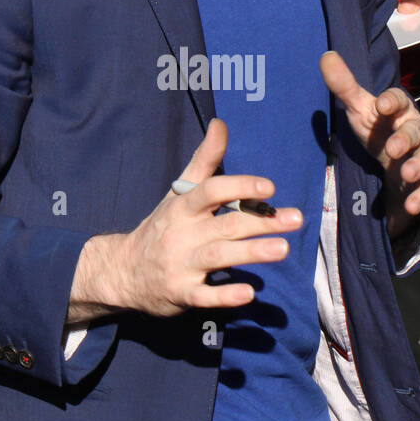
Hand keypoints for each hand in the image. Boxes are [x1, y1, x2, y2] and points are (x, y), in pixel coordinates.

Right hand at [69, 119, 303, 318]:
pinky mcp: (182, 294)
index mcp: (183, 207)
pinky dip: (224, 295)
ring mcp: (181, 265)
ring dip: (250, 253)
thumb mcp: (178, 194)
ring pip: (218, 257)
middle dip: (261, 222)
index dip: (239, 187)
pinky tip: (248, 293)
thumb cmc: (162, 227)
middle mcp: (182, 234)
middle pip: (225, 225)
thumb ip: (204, 161)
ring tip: (282, 249)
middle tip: (295, 219)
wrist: (123, 271)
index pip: (210, 192)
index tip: (269, 187)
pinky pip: (204, 296)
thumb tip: (220, 124)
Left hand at [320, 51, 419, 238]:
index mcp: (399, 110)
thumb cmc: (380, 130)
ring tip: (407, 174)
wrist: (401, 162)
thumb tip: (326, 56)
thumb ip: (344, 86)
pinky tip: (411, 204)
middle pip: (416, 130)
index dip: (391, 101)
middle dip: (406, 138)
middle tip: (393, 148)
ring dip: (418, 165)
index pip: (398, 100)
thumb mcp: (360, 110)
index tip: (381, 105)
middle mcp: (418, 129)